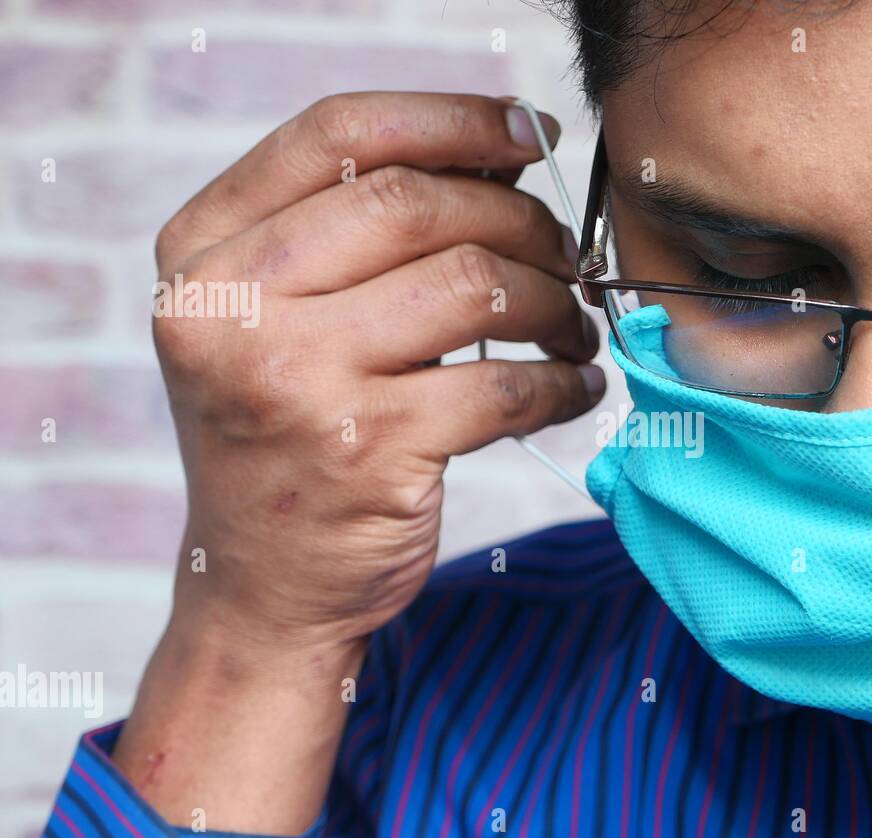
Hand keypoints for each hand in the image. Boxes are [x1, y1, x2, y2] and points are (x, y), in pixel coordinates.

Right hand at [152, 92, 603, 655]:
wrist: (262, 587)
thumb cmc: (286, 438)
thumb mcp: (273, 323)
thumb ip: (347, 237)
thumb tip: (494, 162)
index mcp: (204, 253)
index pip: (338, 135)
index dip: (451, 120)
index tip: (525, 136)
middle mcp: (232, 306)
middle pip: (418, 204)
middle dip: (521, 222)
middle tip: (566, 258)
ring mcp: (295, 379)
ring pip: (473, 285)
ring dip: (552, 300)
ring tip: (570, 327)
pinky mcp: (369, 451)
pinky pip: (505, 385)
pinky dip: (561, 382)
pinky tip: (573, 388)